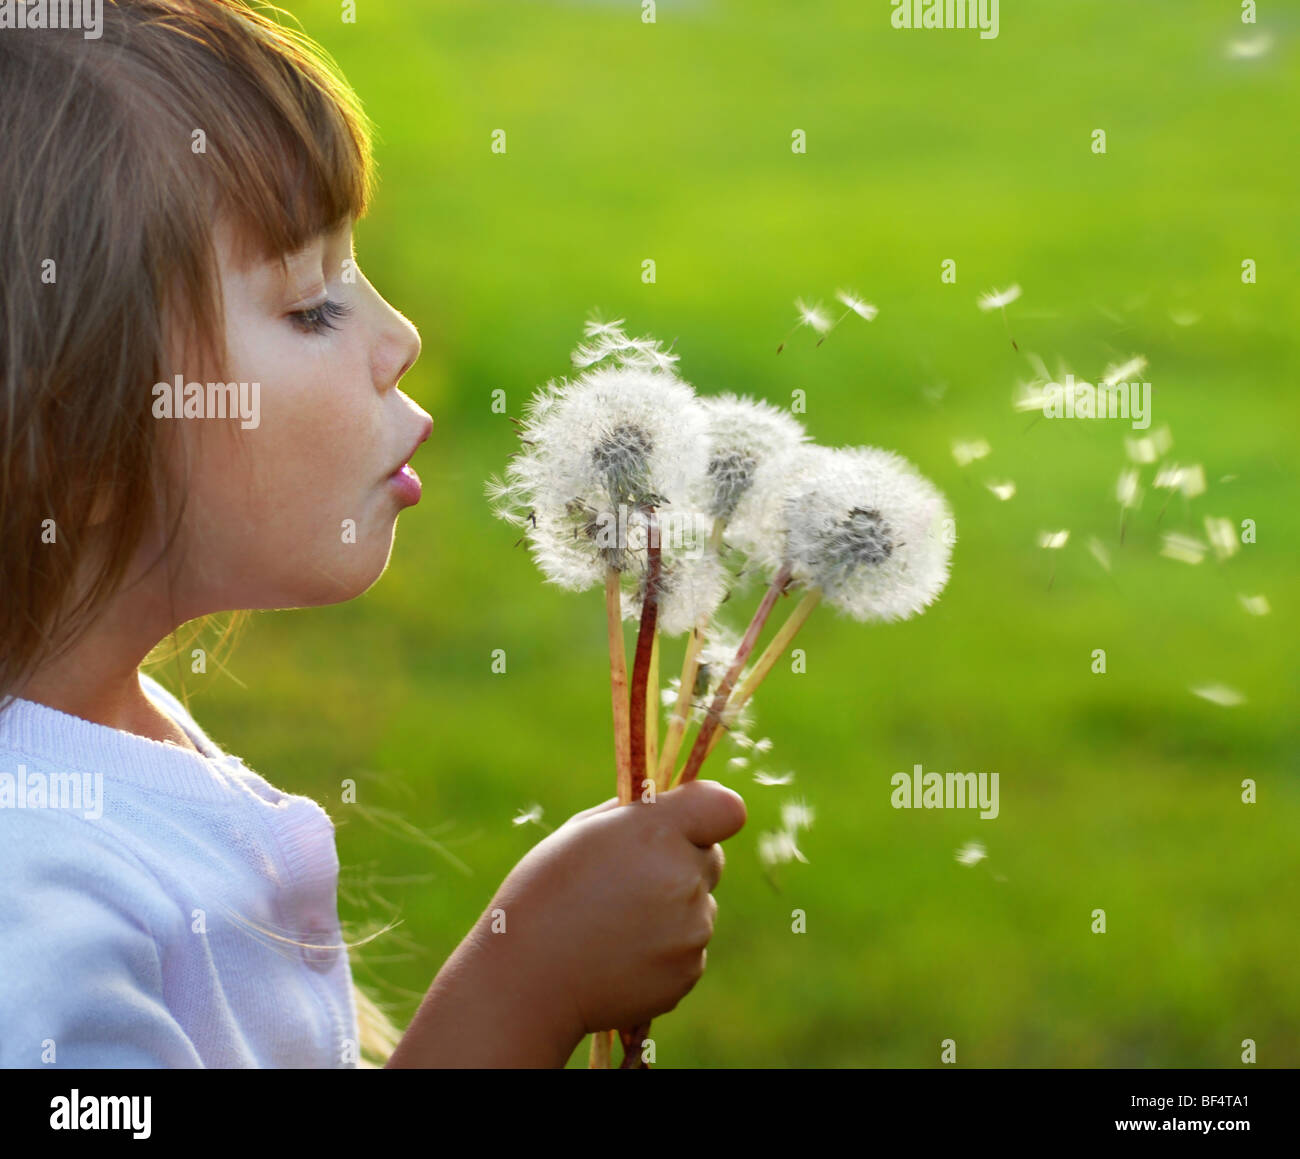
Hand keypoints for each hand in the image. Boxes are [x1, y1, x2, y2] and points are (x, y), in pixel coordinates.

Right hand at [485, 779, 746, 1041]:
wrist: (526, 981)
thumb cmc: (544, 894)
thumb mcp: (581, 832)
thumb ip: (635, 815)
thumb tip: (667, 805)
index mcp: (658, 832)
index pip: (726, 808)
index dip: (709, 814)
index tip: (684, 824)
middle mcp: (684, 878)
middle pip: (710, 858)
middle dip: (682, 862)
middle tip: (629, 881)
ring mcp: (691, 930)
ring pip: (698, 906)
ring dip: (670, 910)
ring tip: (613, 926)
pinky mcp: (688, 972)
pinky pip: (688, 948)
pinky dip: (663, 950)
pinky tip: (619, 955)